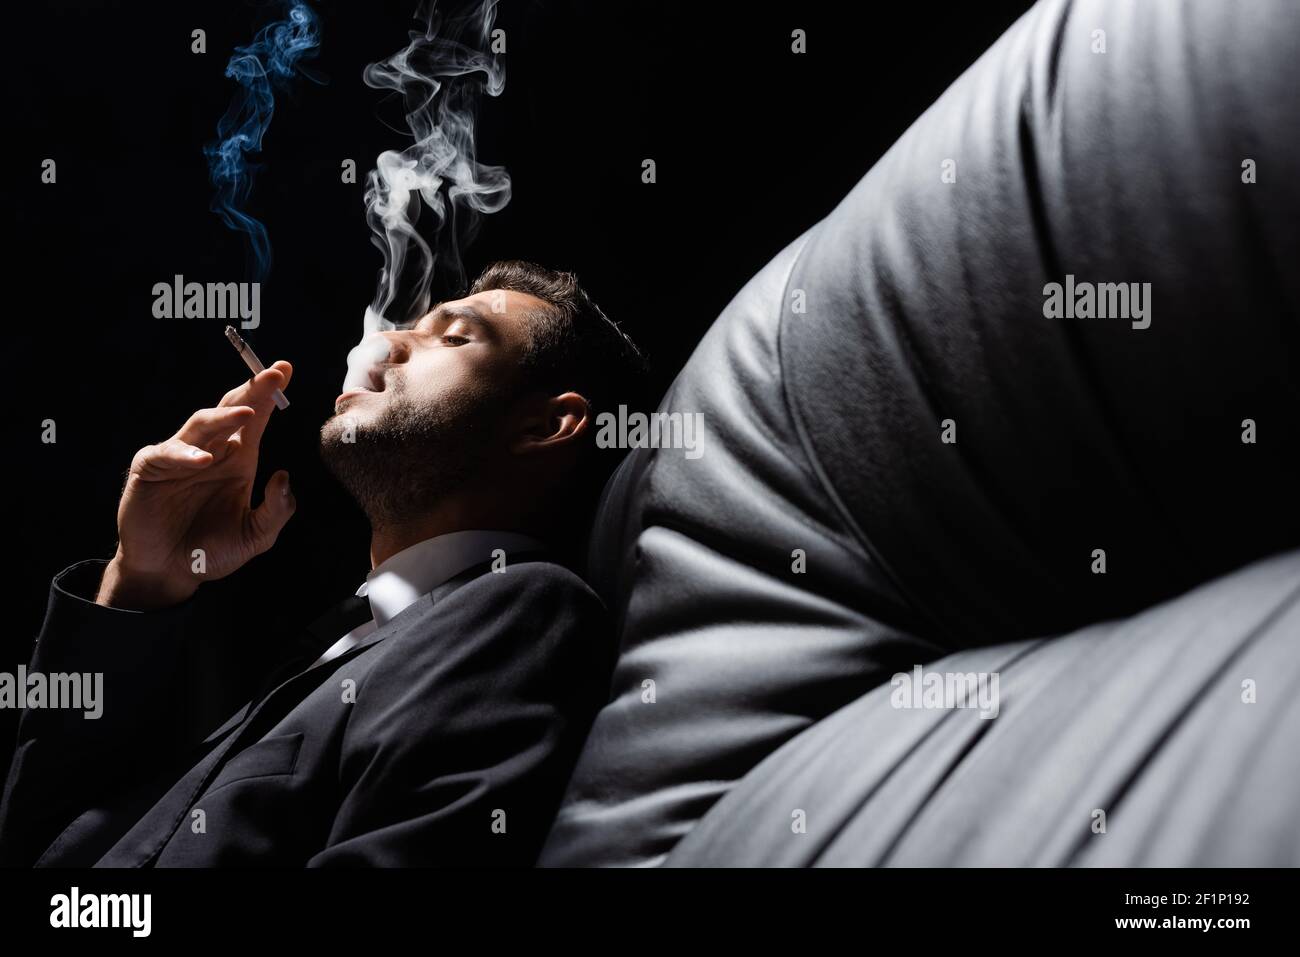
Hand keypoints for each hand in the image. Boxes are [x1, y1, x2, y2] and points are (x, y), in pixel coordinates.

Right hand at [96, 361, 295, 609]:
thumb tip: (284, 477)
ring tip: (247, 413)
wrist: (171, 572)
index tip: (285, 370)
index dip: (268, 393)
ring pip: (200, 425)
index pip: (255, 419)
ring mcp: (179, 456)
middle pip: (230, 411)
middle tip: (272, 375)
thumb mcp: (255, 536)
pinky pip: (167, 454)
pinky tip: (204, 459)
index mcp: (238, 459)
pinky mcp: (150, 468)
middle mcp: (211, 451)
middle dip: (251, 391)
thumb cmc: (213, 550)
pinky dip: (185, 455)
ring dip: (223, 417)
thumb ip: (276, 511)